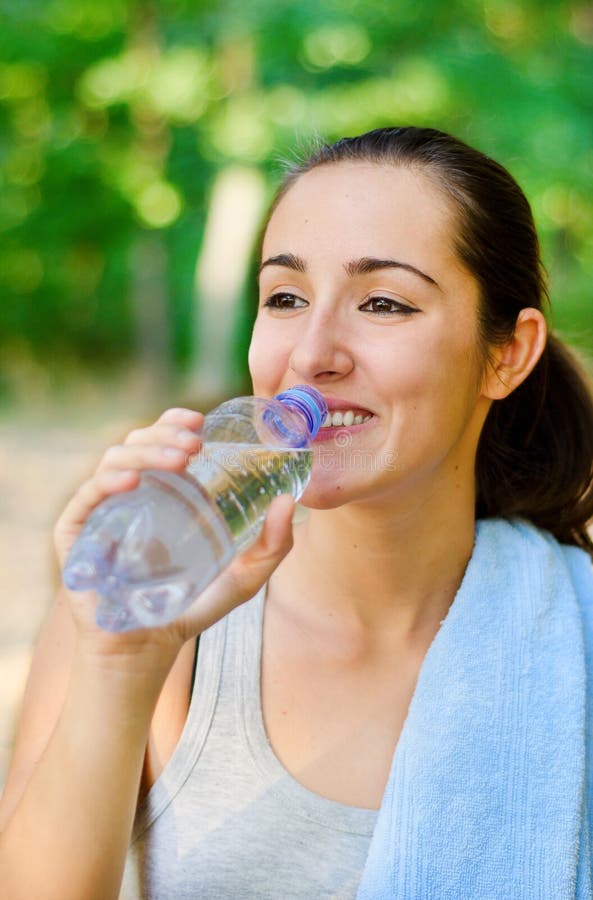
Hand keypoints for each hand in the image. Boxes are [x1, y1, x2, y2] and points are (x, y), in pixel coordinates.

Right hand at [54, 408, 294, 656]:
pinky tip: (131, 479)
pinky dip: (107, 481)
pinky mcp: (76, 534)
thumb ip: (273, 547)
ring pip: (113, 461)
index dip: (173, 422)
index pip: (160, 441)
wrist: (147, 650)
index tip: (200, 419)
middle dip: (165, 434)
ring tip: (178, 459)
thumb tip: (288, 502)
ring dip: (145, 451)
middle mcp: (129, 493)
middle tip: (195, 443)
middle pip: (137, 442)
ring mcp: (101, 511)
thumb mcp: (243, 577)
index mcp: (161, 490)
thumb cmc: (190, 607)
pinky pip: (86, 497)